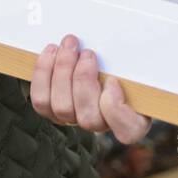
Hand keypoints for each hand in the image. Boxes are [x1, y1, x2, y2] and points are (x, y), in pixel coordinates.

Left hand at [29, 34, 150, 144]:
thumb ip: (136, 63)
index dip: (116, 109)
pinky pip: (41, 100)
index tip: (113, 80)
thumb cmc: (122, 59)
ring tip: (69, 46)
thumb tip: (136, 48)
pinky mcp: (51, 109)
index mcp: (133, 118)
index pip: (128, 131)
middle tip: (87, 53)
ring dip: (63, 72)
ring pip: (62, 109)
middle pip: (89, 119)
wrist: (96, 55)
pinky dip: (43, 73)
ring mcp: (74, 119)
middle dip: (84, 80)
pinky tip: (52, 51)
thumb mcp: (137, 62)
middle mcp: (101, 124)